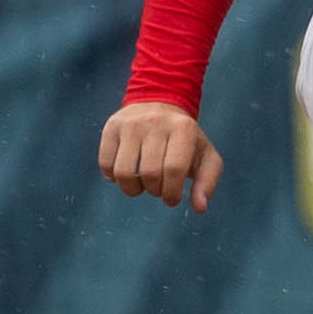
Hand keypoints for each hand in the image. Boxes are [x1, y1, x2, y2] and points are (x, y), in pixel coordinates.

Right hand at [99, 101, 223, 211]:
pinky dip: (114, 178)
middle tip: (158, 189)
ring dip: (132, 189)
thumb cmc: (185, 140)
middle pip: (149, 173)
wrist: (160, 105)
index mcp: (184, 128)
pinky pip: (106, 165)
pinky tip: (127, 172)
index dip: (172, 192)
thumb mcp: (205, 156)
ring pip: (123, 172)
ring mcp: (130, 123)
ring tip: (142, 184)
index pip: (174, 169)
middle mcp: (156, 122)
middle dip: (154, 191)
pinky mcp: (111, 128)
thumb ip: (207, 182)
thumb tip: (200, 208)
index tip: (171, 199)